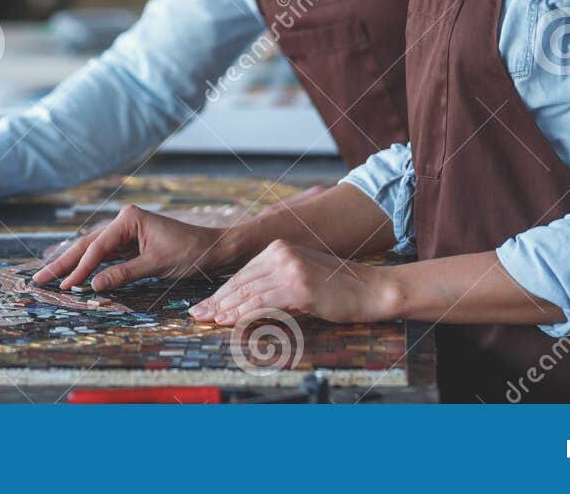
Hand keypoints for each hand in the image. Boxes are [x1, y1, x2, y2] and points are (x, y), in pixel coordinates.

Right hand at [32, 204, 235, 291]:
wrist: (213, 249)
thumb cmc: (190, 252)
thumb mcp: (157, 265)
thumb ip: (124, 274)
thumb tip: (94, 286)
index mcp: (129, 219)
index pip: (97, 247)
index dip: (80, 268)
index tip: (65, 286)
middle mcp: (123, 222)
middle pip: (87, 245)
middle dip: (63, 263)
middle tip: (38, 279)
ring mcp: (125, 233)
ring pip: (92, 251)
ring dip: (71, 265)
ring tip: (47, 277)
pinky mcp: (129, 245)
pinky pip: (103, 257)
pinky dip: (88, 267)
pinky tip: (72, 275)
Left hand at [189, 239, 400, 325]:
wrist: (370, 289)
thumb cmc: (338, 288)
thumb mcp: (302, 277)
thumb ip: (276, 283)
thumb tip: (248, 303)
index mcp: (280, 248)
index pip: (244, 273)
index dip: (223, 291)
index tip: (208, 304)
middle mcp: (282, 253)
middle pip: (241, 281)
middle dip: (218, 300)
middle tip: (198, 314)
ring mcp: (290, 268)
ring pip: (249, 292)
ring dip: (227, 309)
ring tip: (211, 320)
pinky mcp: (298, 286)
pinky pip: (264, 303)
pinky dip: (245, 314)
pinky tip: (232, 322)